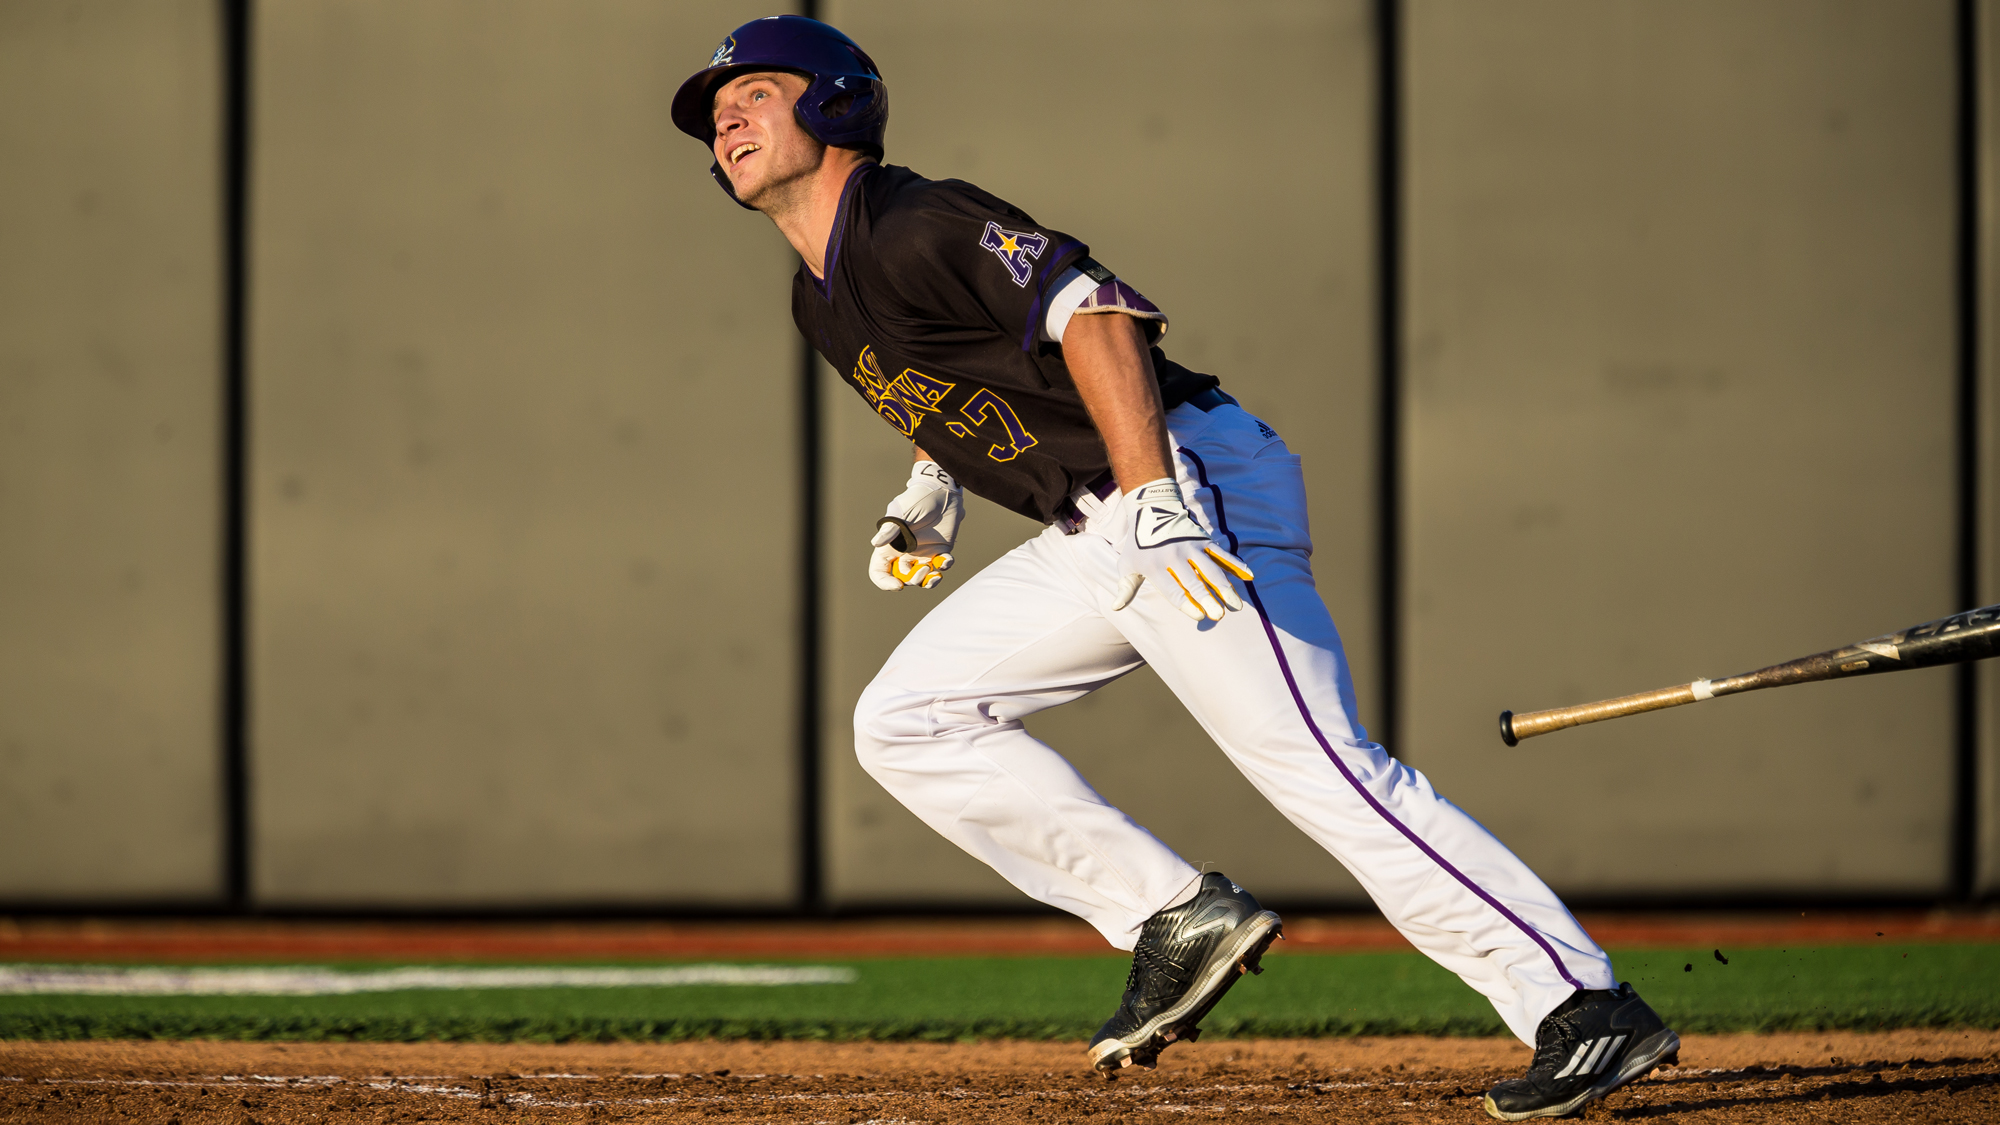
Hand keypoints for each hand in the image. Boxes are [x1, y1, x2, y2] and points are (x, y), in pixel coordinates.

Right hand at [868, 460, 963, 590]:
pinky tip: (946, 560)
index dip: (885, 582)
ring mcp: (923, 552)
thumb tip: (875, 543)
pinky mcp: (940, 549)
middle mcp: (905, 552)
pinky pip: (941, 565)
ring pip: (922, 577)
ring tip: (935, 575)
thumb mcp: (902, 513)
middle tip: (924, 569)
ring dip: (927, 581)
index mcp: (890, 545)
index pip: (879, 570)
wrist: (941, 491)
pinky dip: (944, 566)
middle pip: (902, 578)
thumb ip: (891, 529)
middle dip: (912, 580)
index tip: (897, 586)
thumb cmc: (917, 499)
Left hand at [1110, 478, 1253, 620]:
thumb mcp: (1127, 563)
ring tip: (1235, 604)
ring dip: (1225, 587)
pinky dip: (1235, 565)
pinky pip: (1222, 554)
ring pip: (1211, 569)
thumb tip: (1116, 607)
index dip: (1187, 604)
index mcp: (1155, 566)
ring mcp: (1191, 547)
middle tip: (1220, 615)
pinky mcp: (1203, 539)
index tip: (1199, 616)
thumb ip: (1125, 587)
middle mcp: (1174, 556)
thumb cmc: (1138, 543)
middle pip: (1194, 581)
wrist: (1152, 508)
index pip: (1173, 590)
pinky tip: (1248, 576)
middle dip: (1208, 599)